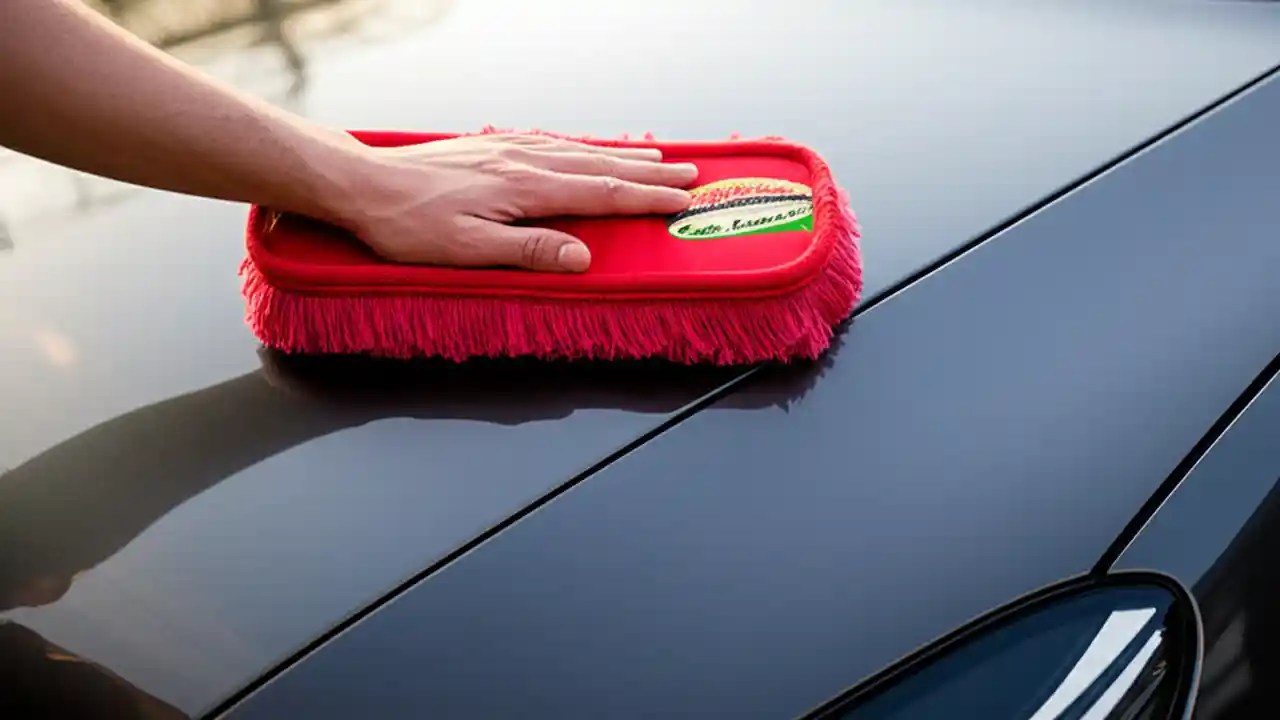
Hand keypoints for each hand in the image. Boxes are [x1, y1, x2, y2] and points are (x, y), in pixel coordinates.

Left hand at [333, 134, 697, 271]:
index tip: (681, 201)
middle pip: (599, 165)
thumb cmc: (410, 225)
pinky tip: (587, 148)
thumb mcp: (469, 250)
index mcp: (524, 188)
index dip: (645, 198)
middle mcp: (522, 160)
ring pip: (578, 150)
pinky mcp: (489, 146)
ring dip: (621, 155)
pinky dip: (582, 146)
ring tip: (654, 157)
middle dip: (648, 172)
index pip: (600, 192)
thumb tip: (582, 256)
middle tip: (688, 174)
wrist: (363, 185)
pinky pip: (551, 141)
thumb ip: (530, 251)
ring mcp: (506, 148)